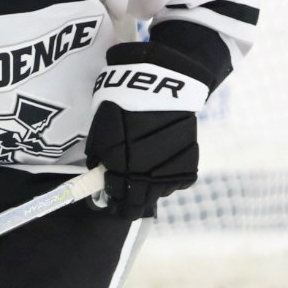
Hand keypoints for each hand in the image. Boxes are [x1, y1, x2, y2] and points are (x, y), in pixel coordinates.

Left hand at [85, 42, 213, 219]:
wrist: (162, 84)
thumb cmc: (124, 100)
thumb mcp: (102, 126)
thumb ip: (101, 155)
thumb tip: (100, 174)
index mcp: (119, 168)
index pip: (116, 198)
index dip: (112, 202)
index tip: (111, 200)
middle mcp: (145, 175)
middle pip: (137, 204)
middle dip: (130, 203)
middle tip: (127, 198)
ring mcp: (168, 172)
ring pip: (157, 194)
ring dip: (150, 190)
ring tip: (145, 176)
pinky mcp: (187, 165)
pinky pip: (176, 182)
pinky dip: (169, 178)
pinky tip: (163, 165)